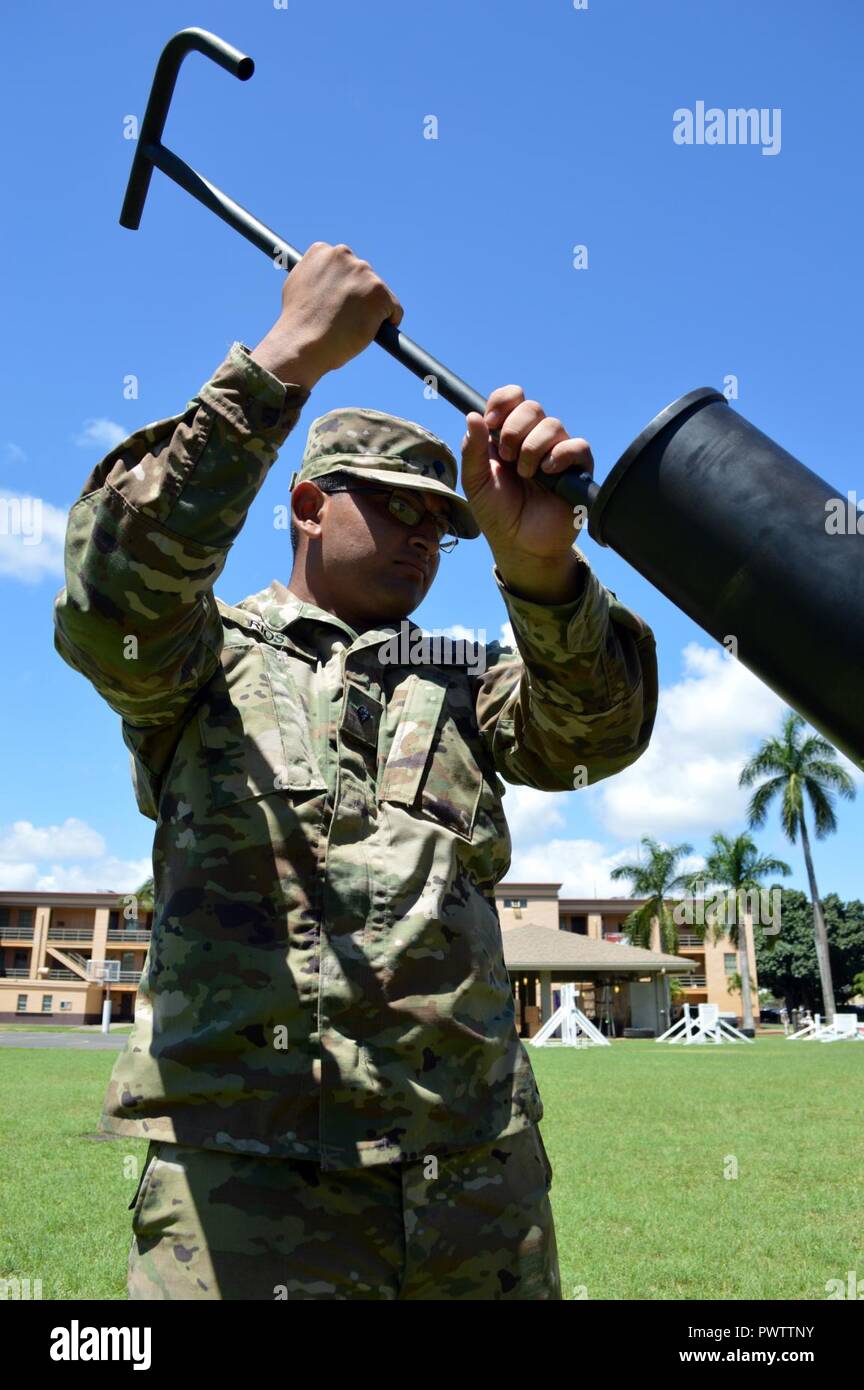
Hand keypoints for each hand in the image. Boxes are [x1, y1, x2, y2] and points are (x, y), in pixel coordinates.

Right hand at [250, 242, 403, 388]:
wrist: (302, 343)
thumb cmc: (297, 324)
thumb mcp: (296, 286)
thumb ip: (312, 275)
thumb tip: (319, 275)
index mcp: (322, 250)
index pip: (343, 265)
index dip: (341, 288)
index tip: (335, 304)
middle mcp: (344, 255)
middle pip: (362, 277)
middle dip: (358, 297)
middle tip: (345, 319)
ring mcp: (364, 273)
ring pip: (378, 294)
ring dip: (371, 310)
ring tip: (352, 327)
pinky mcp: (380, 293)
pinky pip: (394, 309)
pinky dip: (389, 322)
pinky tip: (372, 332)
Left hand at [460, 385, 593, 577]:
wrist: (520, 544)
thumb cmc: (497, 514)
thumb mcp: (475, 482)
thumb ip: (472, 450)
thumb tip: (472, 415)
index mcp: (507, 436)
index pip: (511, 398)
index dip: (502, 402)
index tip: (491, 423)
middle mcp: (533, 439)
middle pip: (532, 407)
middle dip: (514, 430)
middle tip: (507, 458)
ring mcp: (556, 452)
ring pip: (553, 425)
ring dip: (533, 448)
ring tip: (526, 474)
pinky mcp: (577, 469)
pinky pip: (577, 446)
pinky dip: (560, 455)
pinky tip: (547, 472)